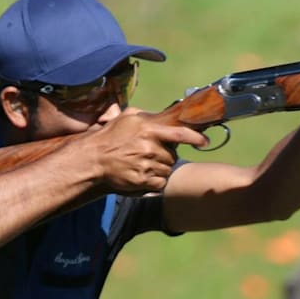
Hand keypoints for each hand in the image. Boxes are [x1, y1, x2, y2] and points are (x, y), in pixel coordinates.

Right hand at [77, 109, 209, 193]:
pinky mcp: (142, 181)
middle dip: (166, 155)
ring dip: (161, 168)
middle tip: (151, 153)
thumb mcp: (128, 118)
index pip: (180, 133)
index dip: (195, 138)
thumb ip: (148, 116)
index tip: (205, 142)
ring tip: (144, 164)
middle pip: (173, 155)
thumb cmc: (110, 137)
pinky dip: (156, 181)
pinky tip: (144, 175)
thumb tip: (165, 115)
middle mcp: (150, 147)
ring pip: (167, 169)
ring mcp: (147, 165)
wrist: (93, 160)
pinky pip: (160, 183)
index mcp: (149, 129)